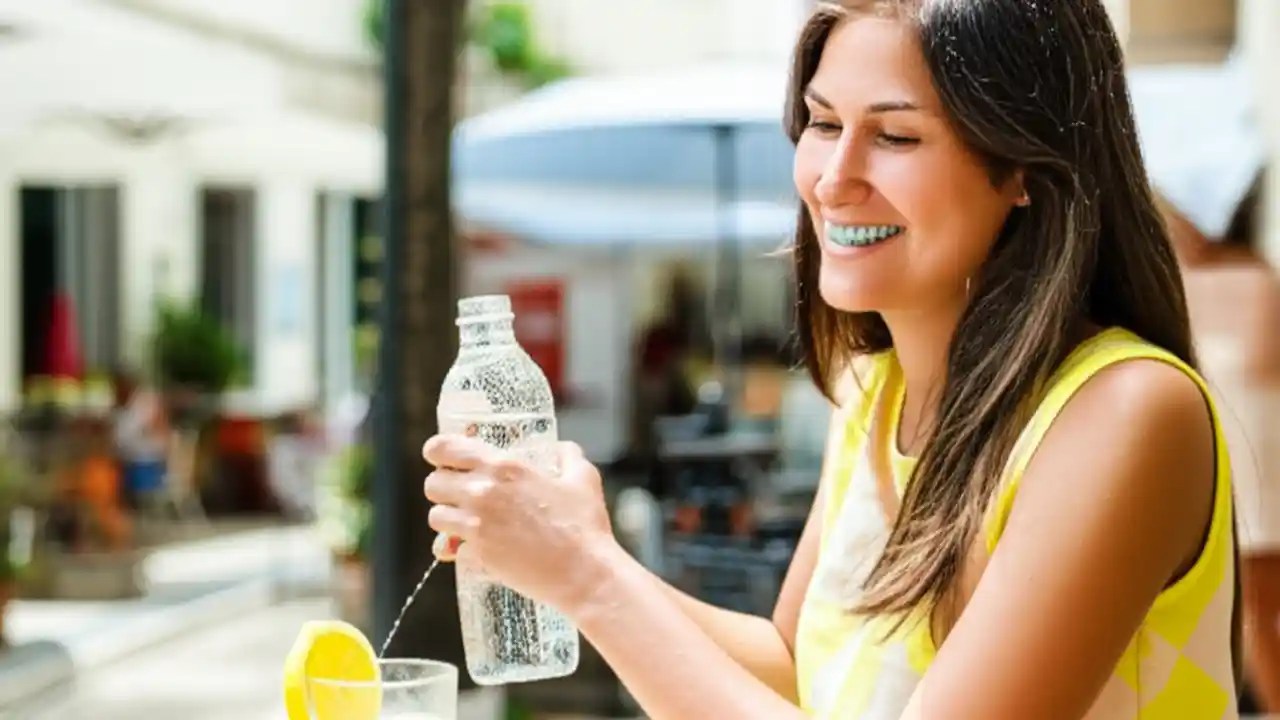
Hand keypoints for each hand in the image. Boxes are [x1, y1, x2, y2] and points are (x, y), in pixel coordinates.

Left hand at [422, 434, 617, 612]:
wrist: (583, 572)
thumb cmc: (584, 524)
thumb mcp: (583, 478)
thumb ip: (568, 456)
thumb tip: (562, 449)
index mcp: (503, 466)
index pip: (443, 448)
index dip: (438, 452)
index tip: (444, 458)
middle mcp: (482, 492)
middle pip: (432, 483)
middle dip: (443, 487)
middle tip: (459, 493)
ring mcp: (476, 525)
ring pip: (435, 516)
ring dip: (448, 518)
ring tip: (467, 522)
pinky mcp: (477, 554)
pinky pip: (449, 549)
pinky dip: (458, 548)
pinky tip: (475, 549)